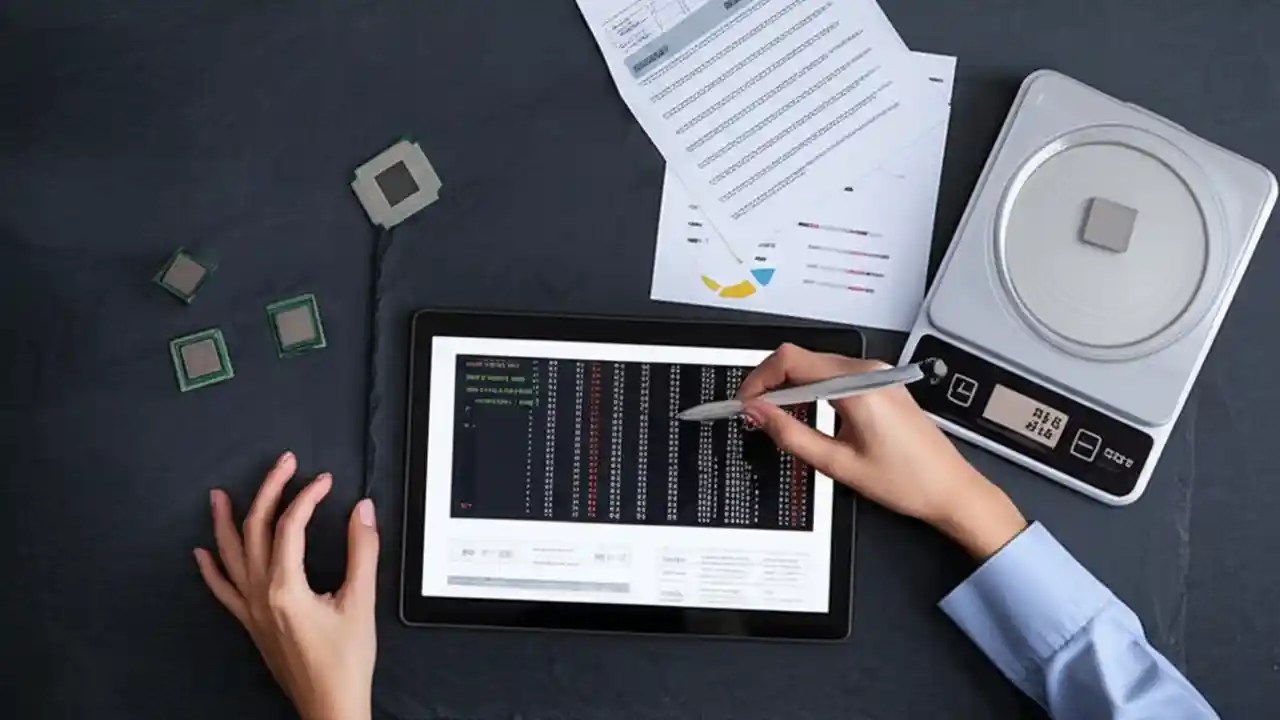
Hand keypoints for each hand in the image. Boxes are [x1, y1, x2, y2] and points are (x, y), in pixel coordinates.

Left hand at [193, 451, 378, 719]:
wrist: (329, 706)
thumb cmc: (345, 663)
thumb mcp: (360, 602)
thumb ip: (362, 552)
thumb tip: (361, 511)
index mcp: (286, 588)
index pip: (290, 526)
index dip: (307, 496)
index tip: (325, 481)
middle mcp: (261, 596)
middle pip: (255, 530)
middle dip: (269, 492)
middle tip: (284, 464)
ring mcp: (251, 610)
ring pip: (230, 556)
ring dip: (224, 522)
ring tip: (219, 495)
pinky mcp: (250, 623)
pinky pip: (222, 591)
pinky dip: (210, 569)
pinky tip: (202, 552)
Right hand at [738, 345, 1026, 558]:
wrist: (951, 490)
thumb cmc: (906, 481)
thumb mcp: (837, 464)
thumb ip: (791, 434)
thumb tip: (758, 412)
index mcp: (857, 386)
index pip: (790, 361)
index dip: (759, 380)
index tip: (745, 404)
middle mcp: (868, 371)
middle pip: (800, 359)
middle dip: (771, 384)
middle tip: (754, 416)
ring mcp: (877, 374)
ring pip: (815, 366)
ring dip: (791, 388)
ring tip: (777, 421)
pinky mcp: (880, 383)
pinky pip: (834, 375)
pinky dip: (812, 391)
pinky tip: (806, 417)